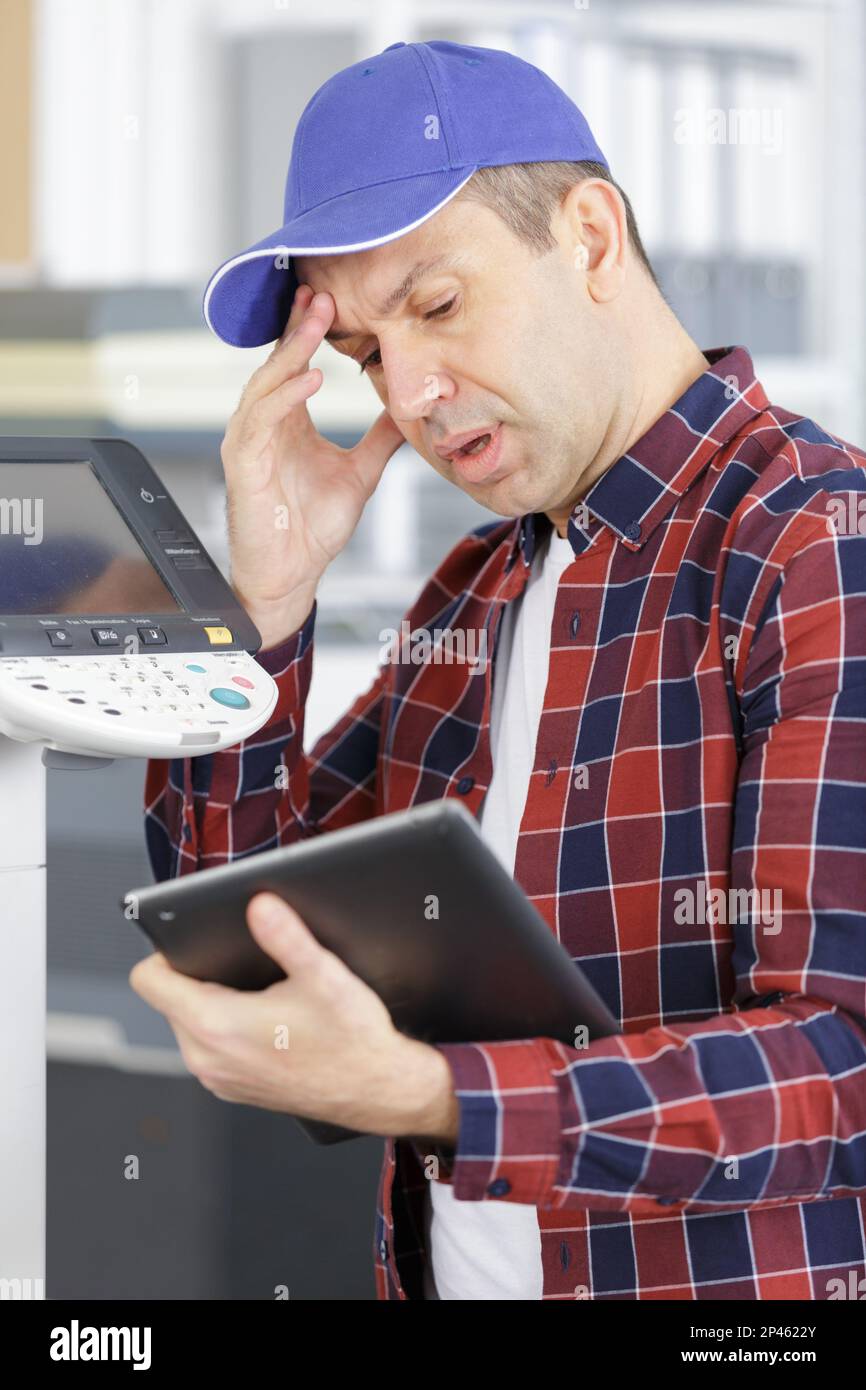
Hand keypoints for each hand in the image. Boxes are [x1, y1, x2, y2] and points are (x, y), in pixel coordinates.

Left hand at [129, 893, 458, 1142]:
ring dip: (211, 1002)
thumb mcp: (323, 976)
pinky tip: (267, 1020)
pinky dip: (225, 1028)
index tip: (199, 940)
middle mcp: (206, 1058)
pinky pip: (207, 1046)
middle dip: (197, 974)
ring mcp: (216, 1078)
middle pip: (168, 998)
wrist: (377, 1090)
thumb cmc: (352, 1040)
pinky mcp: (231, 1087)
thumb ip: (286, 936)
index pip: (149, 980)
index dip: (167, 950)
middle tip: (243, 963)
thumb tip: (260, 905)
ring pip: (187, 1022)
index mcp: (216, 1027)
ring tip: (258, 992)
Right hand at [221, 284, 405, 646]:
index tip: (329, 299)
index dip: (307, 331)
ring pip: (264, 383)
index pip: (294, 364)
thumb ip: (379, 439)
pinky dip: (284, 396)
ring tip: (316, 324)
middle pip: (277, 364)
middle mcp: (264, 426)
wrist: (292, 576)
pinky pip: (259, 420)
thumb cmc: (313, 529)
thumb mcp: (360, 473)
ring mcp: (250, 443)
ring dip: (290, 352)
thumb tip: (409, 411)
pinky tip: (309, 378)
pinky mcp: (242, 465)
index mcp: (287, 422)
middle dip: (298, 327)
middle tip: (321, 294)